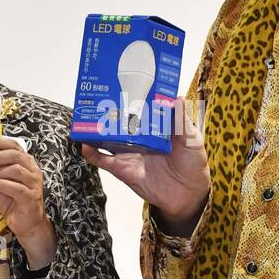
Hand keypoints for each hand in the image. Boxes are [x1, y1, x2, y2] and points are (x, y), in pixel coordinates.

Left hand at [0, 136, 54, 266]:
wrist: (27, 224)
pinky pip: (15, 188)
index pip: (14, 146)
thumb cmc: (13, 202)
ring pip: (15, 169)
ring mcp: (34, 184)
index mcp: (27, 163)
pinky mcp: (31, 197)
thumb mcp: (0, 183)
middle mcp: (33, 170)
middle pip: (14, 155)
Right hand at [79, 96, 210, 231]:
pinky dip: (93, 154)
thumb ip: (182, 122)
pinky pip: (104, 161)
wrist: (189, 195)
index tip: (122, 82)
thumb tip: (176, 97)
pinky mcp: (123, 169)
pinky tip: (85, 145)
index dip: (131, 97)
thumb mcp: (191, 139)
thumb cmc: (192, 165)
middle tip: (98, 96)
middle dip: (108, 110)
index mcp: (154, 128)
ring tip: (85, 116)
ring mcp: (129, 153)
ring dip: (96, 129)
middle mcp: (139, 138)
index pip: (140, 108)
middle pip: (120, 121)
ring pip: (107, 138)